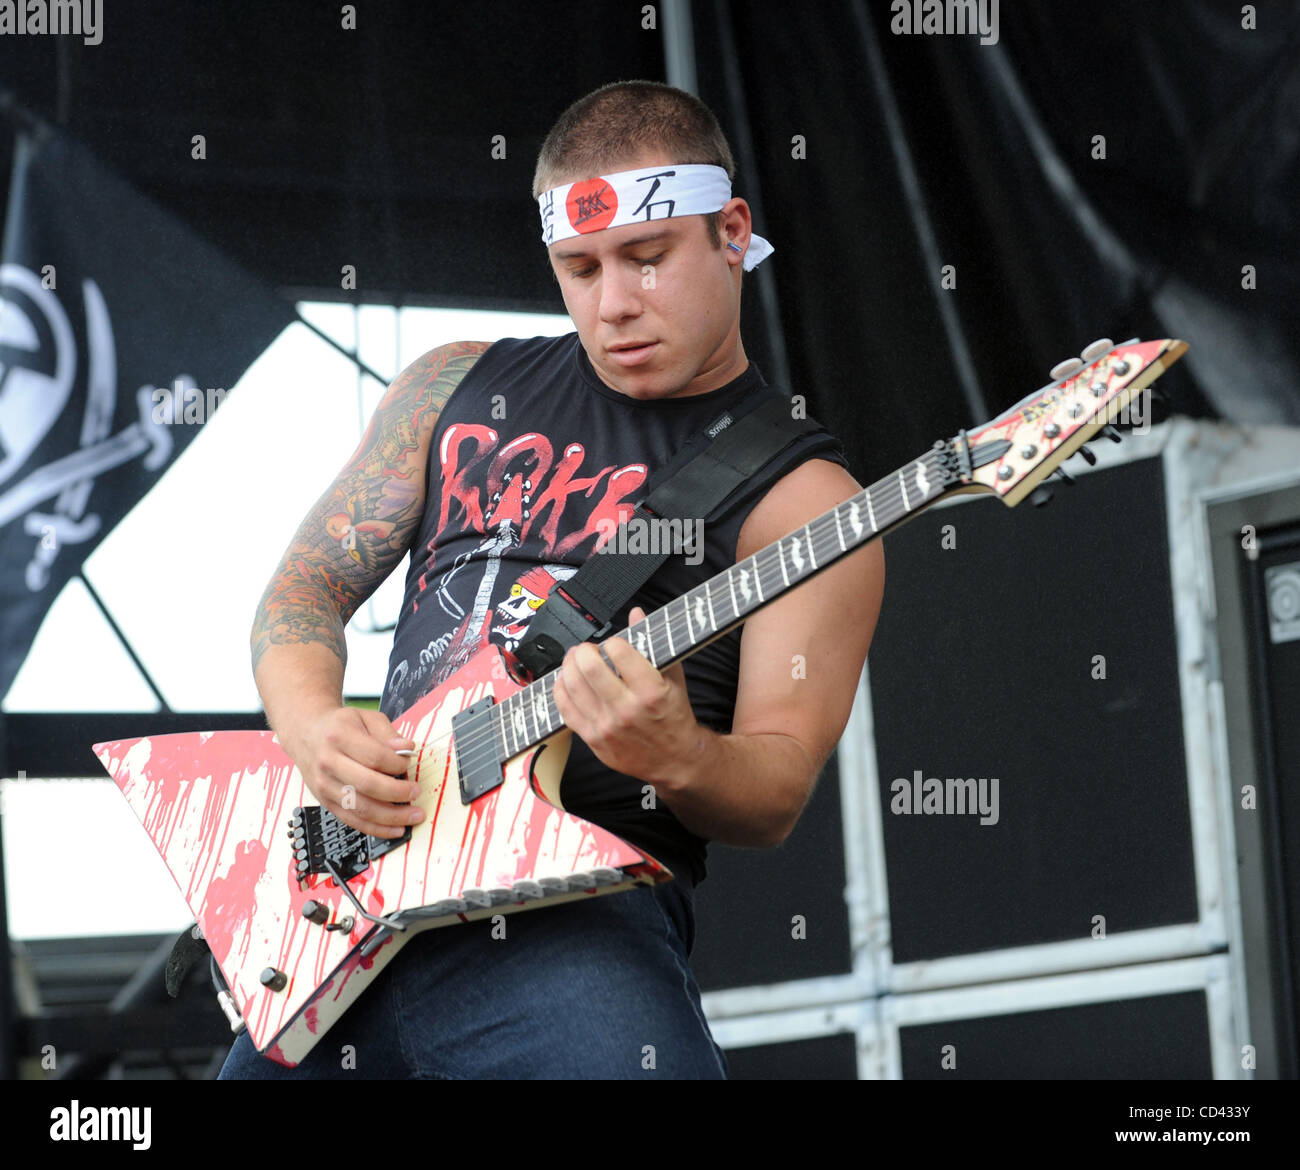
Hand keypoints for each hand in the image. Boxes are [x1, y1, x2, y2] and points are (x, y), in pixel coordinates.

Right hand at [287, 706, 422, 837]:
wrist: (305, 734)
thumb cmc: (338, 726)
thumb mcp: (365, 717)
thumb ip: (387, 733)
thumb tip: (407, 748)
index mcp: (340, 737)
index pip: (375, 756)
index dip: (398, 763)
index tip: (409, 762)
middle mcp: (329, 763)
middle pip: (368, 785)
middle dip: (399, 793)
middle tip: (417, 792)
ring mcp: (325, 785)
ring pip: (361, 808)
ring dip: (391, 816)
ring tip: (413, 816)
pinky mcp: (325, 802)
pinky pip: (352, 820)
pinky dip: (376, 828)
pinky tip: (394, 828)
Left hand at [551, 606, 709, 791]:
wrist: (674, 759)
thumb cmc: (674, 715)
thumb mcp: (673, 677)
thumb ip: (653, 643)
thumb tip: (636, 612)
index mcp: (651, 691)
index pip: (619, 651)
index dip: (612, 642)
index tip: (614, 644)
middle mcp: (627, 709)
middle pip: (588, 666)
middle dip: (584, 650)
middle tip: (588, 649)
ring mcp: (607, 726)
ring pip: (571, 685)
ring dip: (569, 665)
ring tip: (576, 661)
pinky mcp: (592, 739)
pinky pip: (564, 708)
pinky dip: (561, 688)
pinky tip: (567, 681)